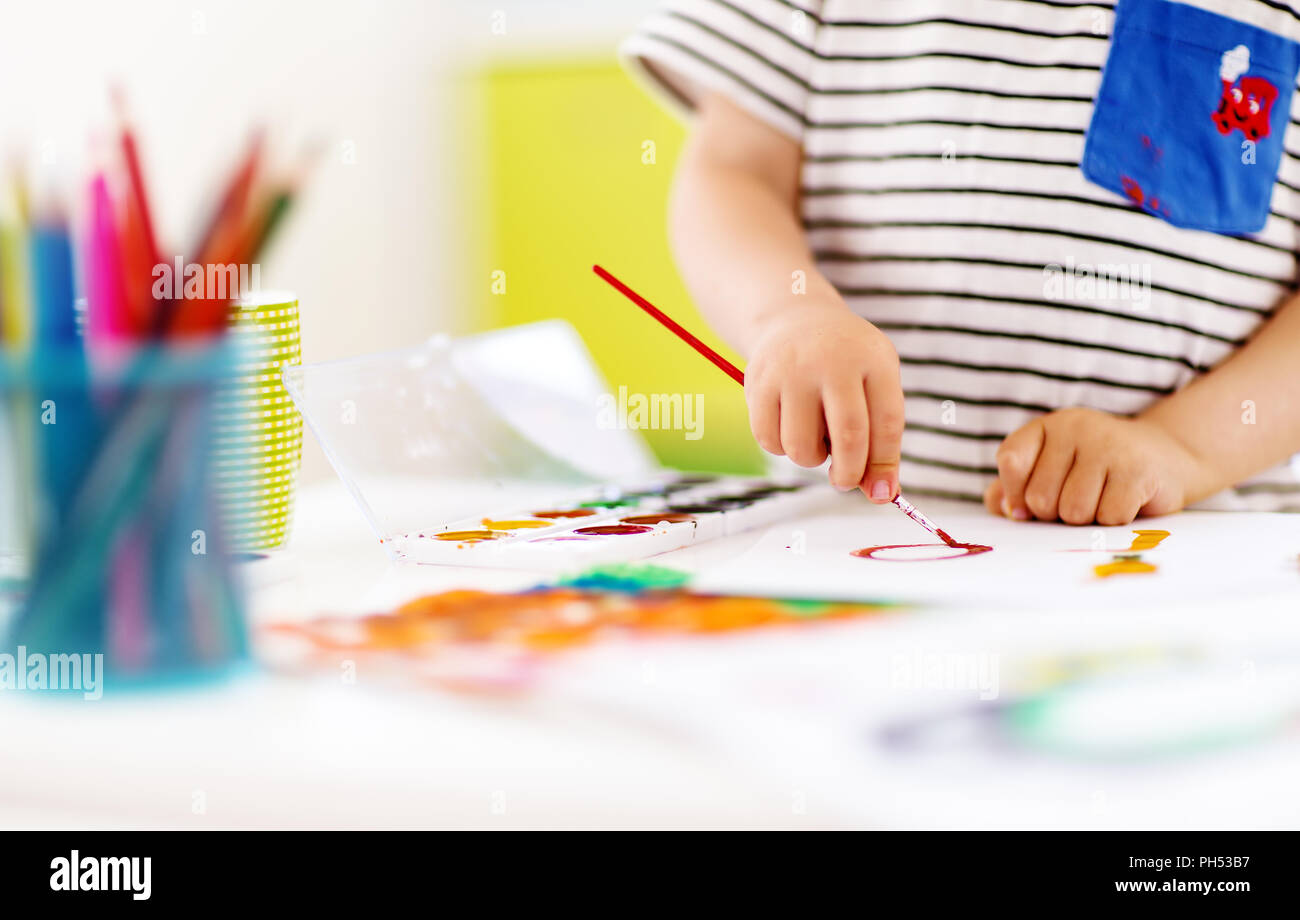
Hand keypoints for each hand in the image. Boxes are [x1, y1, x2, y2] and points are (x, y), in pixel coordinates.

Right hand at [744, 298, 903, 501]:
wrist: (796, 318)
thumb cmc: (846, 365)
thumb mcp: (874, 384)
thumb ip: (880, 439)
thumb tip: (880, 494)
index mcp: (874, 360)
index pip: (887, 423)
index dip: (885, 465)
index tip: (881, 492)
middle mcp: (833, 361)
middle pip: (849, 436)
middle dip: (849, 473)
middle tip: (844, 480)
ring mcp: (792, 370)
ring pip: (802, 447)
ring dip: (811, 457)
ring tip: (815, 436)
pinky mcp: (758, 382)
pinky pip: (769, 439)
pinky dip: (781, 446)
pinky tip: (789, 425)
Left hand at [983, 408, 1213, 524]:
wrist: (1164, 459)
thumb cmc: (1094, 473)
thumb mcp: (1048, 472)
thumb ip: (1012, 489)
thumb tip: (1003, 508)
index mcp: (1046, 427)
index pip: (1010, 462)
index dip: (1016, 494)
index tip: (1029, 503)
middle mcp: (1075, 428)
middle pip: (1040, 499)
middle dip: (1056, 514)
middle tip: (1079, 499)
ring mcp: (1108, 445)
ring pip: (1073, 512)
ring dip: (1087, 520)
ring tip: (1102, 499)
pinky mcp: (1138, 470)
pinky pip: (1108, 517)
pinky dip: (1114, 521)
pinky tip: (1126, 500)